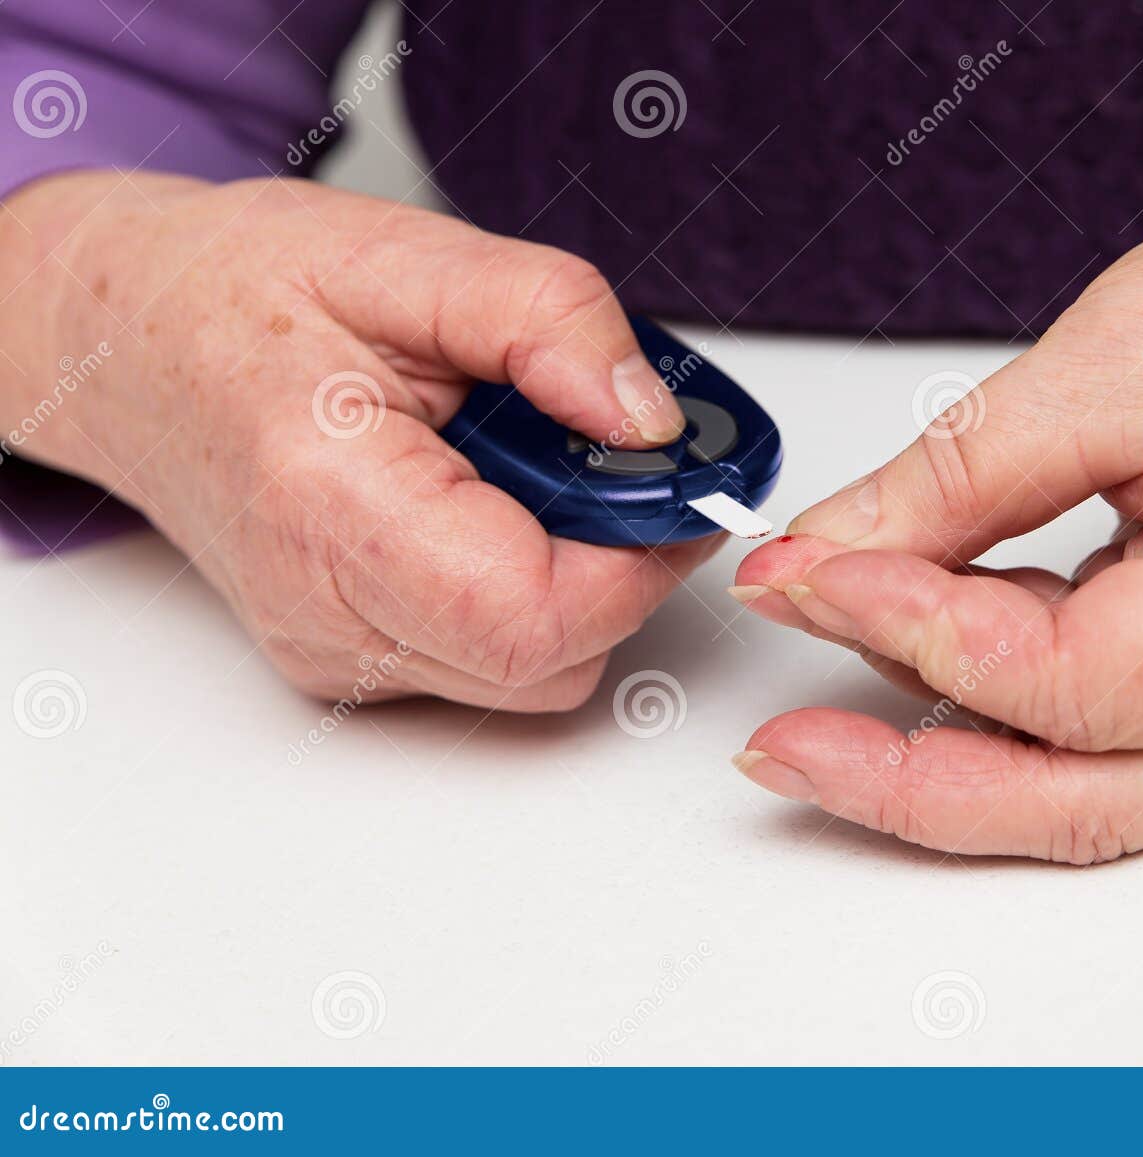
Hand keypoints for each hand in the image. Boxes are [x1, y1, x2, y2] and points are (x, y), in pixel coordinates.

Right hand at [0, 172, 718, 708]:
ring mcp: (334, 650)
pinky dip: (522, 587)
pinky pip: (484, 656)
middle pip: (547, 662)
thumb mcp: (407, 255)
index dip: (640, 562)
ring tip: (522, 465)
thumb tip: (653, 421)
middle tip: (600, 456)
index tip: (675, 482)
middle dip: (617, 565)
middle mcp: (327, 612)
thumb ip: (549, 323)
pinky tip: (484, 503)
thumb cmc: (236, 295)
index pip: (535, 618)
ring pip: (527, 672)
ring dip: (572, 576)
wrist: (125, 342)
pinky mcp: (349, 657)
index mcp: (333, 507)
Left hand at [729, 147, 1142, 861]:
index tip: (805, 579)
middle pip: (1074, 798)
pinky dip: (985, 719)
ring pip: (1073, 797)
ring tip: (815, 714)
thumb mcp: (1110, 363)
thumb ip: (955, 481)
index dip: (919, 634)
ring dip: (933, 767)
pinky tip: (908, 656)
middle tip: (779, 746)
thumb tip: (817, 561)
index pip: (1071, 678)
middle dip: (905, 783)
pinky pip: (1086, 751)